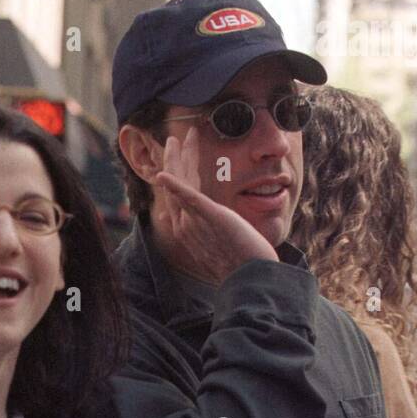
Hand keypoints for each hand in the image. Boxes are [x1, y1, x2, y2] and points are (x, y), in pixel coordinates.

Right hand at [153, 131, 278, 285]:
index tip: (178, 158)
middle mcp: (185, 227)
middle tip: (172, 139)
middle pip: (173, 187)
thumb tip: (211, 232)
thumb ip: (208, 235)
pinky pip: (189, 198)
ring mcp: (195, 223)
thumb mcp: (219, 247)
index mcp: (187, 232)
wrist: (251, 277)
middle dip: (173, 161)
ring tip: (176, 140)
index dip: (176, 175)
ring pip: (181, 184)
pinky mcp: (211, 216)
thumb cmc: (240, 265)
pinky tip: (165, 175)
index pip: (178, 197)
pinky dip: (176, 186)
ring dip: (176, 160)